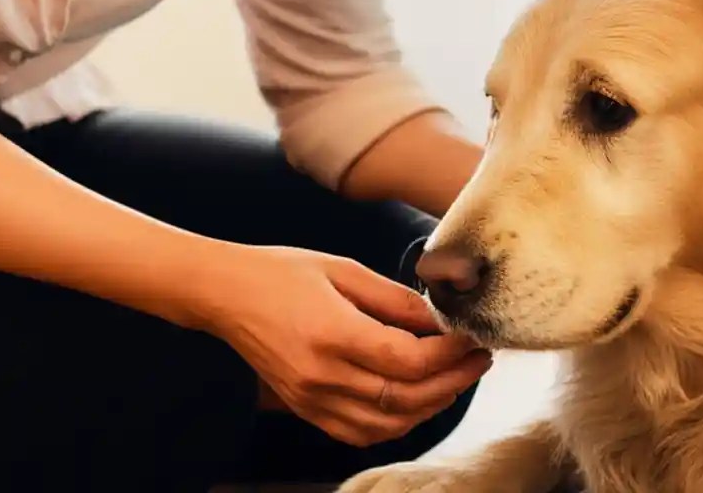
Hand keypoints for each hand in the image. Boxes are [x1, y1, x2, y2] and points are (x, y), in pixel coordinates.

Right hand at [209, 245, 491, 446]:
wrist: (224, 294)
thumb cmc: (280, 273)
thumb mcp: (343, 270)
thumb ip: (395, 299)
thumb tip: (440, 318)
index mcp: (334, 334)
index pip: (410, 360)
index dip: (451, 353)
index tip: (472, 336)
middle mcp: (324, 376)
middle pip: (407, 397)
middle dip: (454, 381)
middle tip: (478, 359)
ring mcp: (313, 399)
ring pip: (390, 423)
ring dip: (431, 405)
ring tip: (455, 379)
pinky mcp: (306, 409)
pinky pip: (361, 432)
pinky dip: (397, 423)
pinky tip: (416, 401)